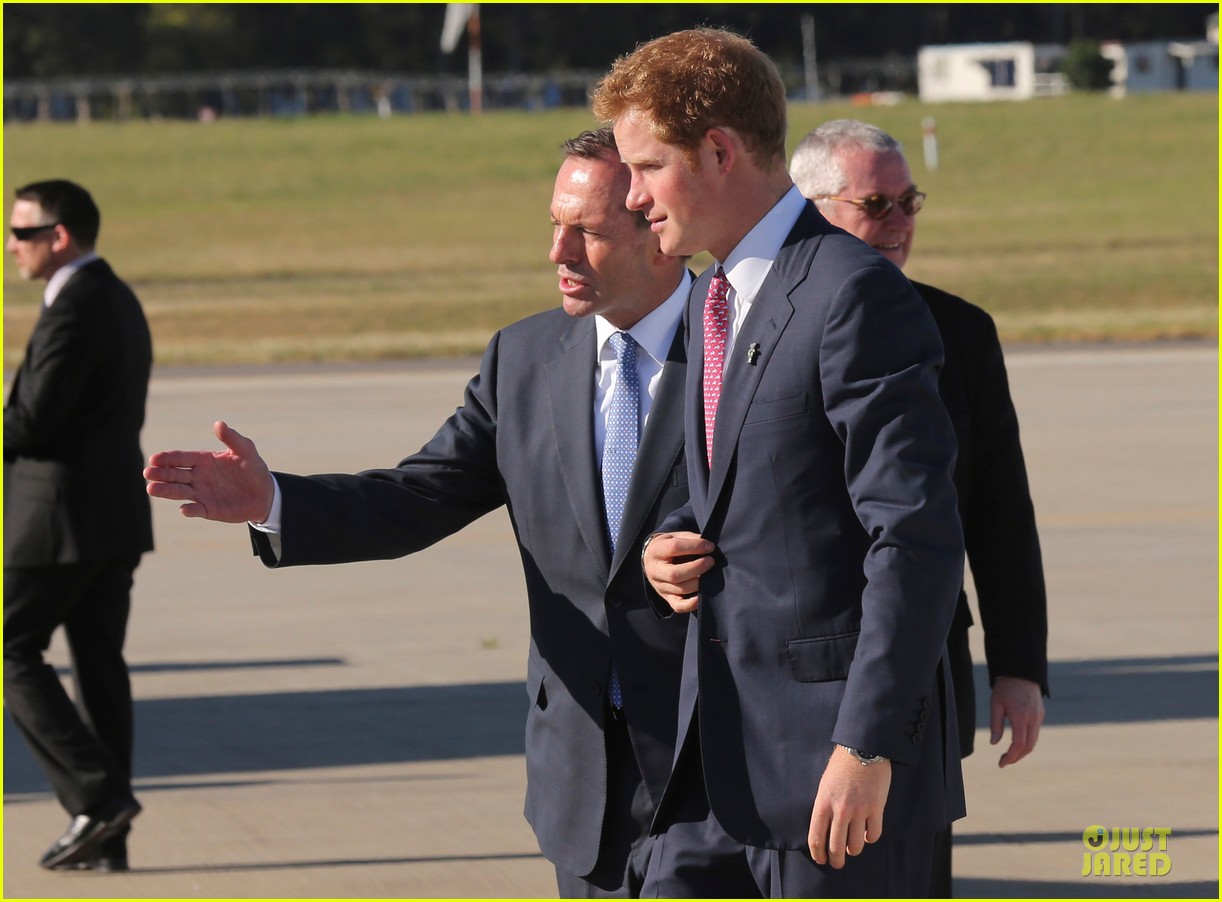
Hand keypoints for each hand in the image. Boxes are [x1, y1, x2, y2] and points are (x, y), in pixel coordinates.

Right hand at [144, 420, 274, 522]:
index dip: (167, 458)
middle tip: (148, 473)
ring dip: (166, 491)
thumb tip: (218, 423)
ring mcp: (201, 494)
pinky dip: (190, 510)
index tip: (154, 459)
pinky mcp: (209, 510)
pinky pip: (197, 510)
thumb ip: (232, 438)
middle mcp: (198, 477)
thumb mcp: (246, 450)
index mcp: (203, 460)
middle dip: (161, 474)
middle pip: (175, 474)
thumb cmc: (253, 468)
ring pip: (179, 492)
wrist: (264, 493)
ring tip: (152, 488)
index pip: (181, 458)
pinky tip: (185, 509)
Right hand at [642, 531, 714, 612]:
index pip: (674, 547)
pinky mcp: (667, 598)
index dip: (694, 546)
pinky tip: (702, 596)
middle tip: (711, 561)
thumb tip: (709, 546)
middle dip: (697, 568)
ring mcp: (659, 586)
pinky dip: (692, 604)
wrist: (653, 559)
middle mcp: (655, 570)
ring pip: (680, 589)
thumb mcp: (676, 536)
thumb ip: (691, 539)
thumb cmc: (669, 546)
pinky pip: (678, 606)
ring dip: (698, 583)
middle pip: (675, 574)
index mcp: (656, 551)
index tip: (710, 546)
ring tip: (710, 575)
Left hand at [808, 746, 890, 867]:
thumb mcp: (824, 785)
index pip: (816, 837)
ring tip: (853, 849)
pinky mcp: (876, 808)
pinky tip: (867, 835)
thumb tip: (825, 829)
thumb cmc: (841, 766)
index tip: (821, 859)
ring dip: (854, 850)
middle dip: (836, 860)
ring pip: (856, 845)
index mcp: (823, 803)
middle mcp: (840, 810)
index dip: (818, 853)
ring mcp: (859, 810)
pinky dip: (870, 838)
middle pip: (836, 846)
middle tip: (837, 863)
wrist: (863, 749)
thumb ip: (824, 807)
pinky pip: (873, 834)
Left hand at [990, 676, 1044, 766]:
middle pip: (1028, 746)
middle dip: (1017, 757)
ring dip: (1022, 751)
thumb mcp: (996, 704)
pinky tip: (1017, 743)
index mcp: (1021, 716)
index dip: (1010, 756)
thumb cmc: (1005, 687)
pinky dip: (1027, 742)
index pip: (1018, 744)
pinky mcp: (1040, 715)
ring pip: (1034, 741)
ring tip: (1009, 755)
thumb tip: (994, 744)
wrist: (1021, 672)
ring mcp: (1039, 717)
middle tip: (1004, 762)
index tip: (1001, 763)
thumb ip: (995, 724)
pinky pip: (1035, 733)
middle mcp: (1033, 718)